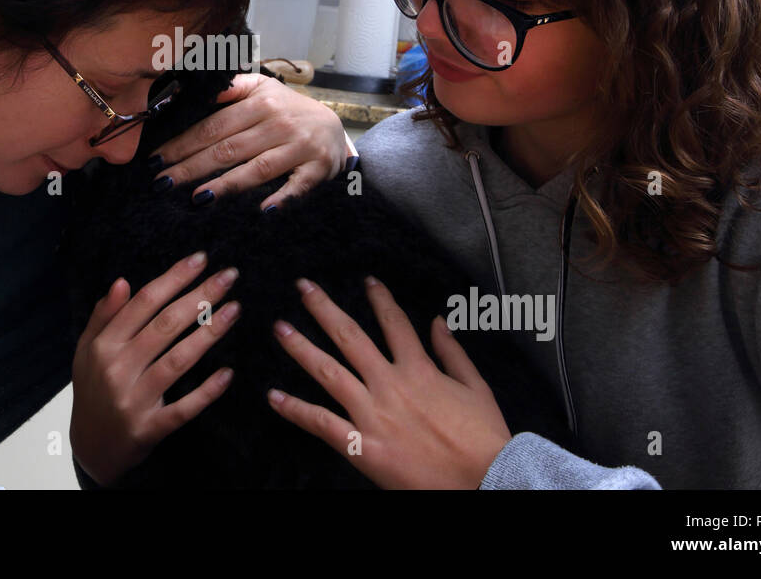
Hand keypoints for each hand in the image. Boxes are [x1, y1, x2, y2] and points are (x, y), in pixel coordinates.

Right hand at [70, 250, 240, 484]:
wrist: (90, 446)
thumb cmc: (93, 388)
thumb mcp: (87, 350)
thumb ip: (104, 315)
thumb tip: (122, 281)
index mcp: (104, 346)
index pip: (144, 303)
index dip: (174, 278)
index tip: (201, 259)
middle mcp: (118, 370)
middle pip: (166, 325)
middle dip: (200, 297)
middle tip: (229, 276)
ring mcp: (134, 400)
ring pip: (178, 361)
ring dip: (209, 334)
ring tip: (235, 310)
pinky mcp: (150, 428)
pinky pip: (184, 407)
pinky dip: (207, 391)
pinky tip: (228, 373)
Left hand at [148, 73, 348, 210]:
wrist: (336, 127)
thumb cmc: (289, 110)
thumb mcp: (263, 88)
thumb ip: (232, 87)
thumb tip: (197, 89)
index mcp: (260, 103)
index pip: (213, 126)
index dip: (183, 143)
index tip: (156, 160)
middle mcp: (278, 123)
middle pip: (228, 148)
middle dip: (192, 167)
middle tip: (164, 184)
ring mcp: (299, 147)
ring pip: (257, 168)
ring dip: (227, 184)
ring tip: (199, 199)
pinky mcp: (318, 168)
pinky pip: (297, 186)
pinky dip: (282, 199)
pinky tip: (262, 211)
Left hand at [267, 276, 512, 488]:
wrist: (487, 479)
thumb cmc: (484, 436)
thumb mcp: (476, 387)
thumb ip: (454, 351)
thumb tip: (438, 320)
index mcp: (420, 369)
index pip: (394, 323)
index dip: (380, 299)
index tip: (366, 281)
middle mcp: (391, 384)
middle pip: (350, 337)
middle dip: (323, 308)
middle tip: (302, 286)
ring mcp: (374, 414)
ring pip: (329, 372)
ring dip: (301, 347)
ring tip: (280, 328)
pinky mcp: (363, 446)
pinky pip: (322, 423)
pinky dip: (296, 410)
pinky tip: (273, 397)